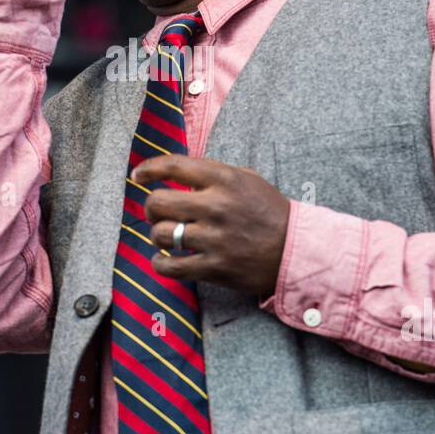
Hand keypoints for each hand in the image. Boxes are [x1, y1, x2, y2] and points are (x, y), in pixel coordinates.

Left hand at [132, 155, 290, 296]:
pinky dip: (161, 263)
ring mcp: (215, 239)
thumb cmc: (268, 211)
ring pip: (161, 234)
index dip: (149, 169)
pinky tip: (165, 259)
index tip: (138, 176)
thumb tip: (176, 173)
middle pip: (158, 202)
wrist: (296, 249)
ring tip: (166, 236)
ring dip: (158, 235)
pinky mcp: (215, 267)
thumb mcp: (246, 179)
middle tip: (157, 212)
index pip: (174, 166)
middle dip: (151, 207)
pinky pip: (170, 266)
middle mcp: (217, 206)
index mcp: (224, 179)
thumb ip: (212, 174)